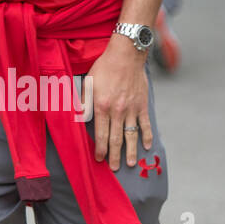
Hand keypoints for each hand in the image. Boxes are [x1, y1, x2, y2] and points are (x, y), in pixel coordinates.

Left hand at [86, 35, 152, 170]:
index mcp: (102, 107)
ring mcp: (131, 109)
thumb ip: (84, 103)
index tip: (99, 159)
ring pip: (131, 135)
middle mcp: (117, 111)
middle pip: (116, 138)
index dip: (100, 148)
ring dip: (130, 151)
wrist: (126, 55)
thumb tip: (77, 117)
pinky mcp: (142, 105)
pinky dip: (147, 136)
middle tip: (114, 168)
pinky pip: (145, 124)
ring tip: (130, 163)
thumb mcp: (88, 84)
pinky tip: (146, 146)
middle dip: (114, 155)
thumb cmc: (105, 67)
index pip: (101, 134)